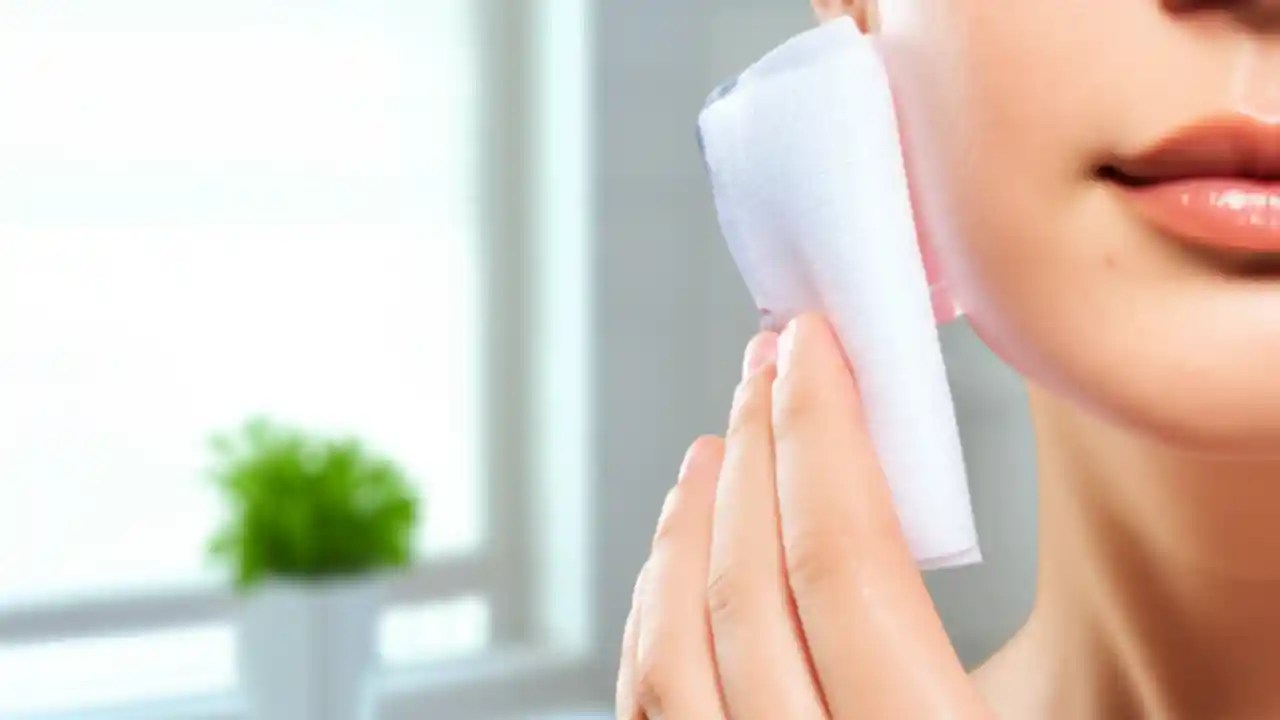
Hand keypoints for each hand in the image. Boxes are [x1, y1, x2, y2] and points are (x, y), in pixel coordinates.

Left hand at [616, 314, 991, 718]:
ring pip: (676, 652)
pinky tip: (675, 565)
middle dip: (758, 454)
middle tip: (768, 372)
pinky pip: (648, 707)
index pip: (846, 565)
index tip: (814, 354)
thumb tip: (946, 477)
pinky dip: (655, 617)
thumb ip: (1009, 631)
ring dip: (692, 528)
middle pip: (750, 591)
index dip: (821, 438)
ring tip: (715, 449)